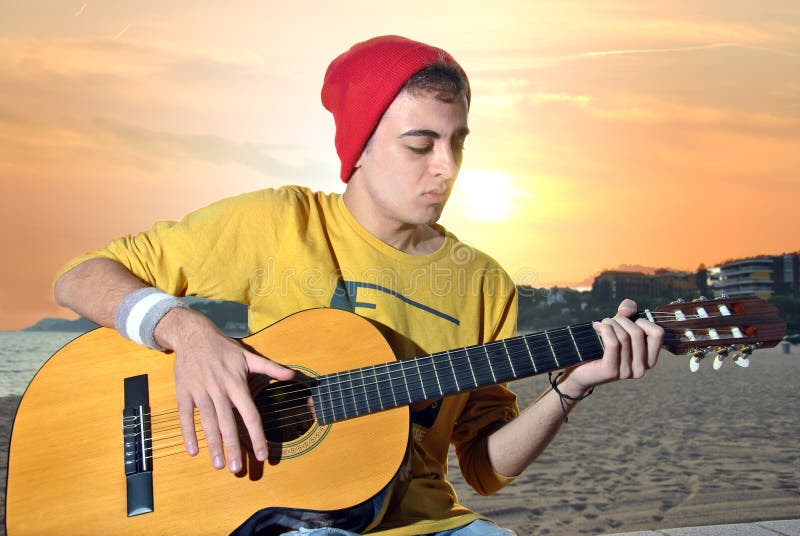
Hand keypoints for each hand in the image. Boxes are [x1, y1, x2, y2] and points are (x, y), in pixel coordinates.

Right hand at [156, 308, 294, 472]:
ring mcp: (200, 392)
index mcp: (237, 384)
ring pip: (208, 422)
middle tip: (236, 470)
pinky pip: (186, 416)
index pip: (250, 414)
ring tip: (218, 464)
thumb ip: (271, 367)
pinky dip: (188, 433)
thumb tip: (293, 375)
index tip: (262, 455)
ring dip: (213, 444)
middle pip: (228, 423)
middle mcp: (220, 390)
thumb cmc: (224, 348)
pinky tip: (193, 451)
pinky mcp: (184, 393)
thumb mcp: (249, 356)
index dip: (257, 435)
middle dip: (233, 447)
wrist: (194, 335)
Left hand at [561, 299, 663, 393]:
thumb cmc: (602, 343)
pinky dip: (605, 329)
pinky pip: (613, 343)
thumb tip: (627, 310)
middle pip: (638, 332)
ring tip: (601, 325)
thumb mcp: (619, 324)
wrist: (580, 368)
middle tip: (608, 321)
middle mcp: (641, 368)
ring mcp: (627, 372)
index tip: (627, 320)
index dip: (642, 320)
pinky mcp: (612, 371)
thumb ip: (629, 310)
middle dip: (621, 320)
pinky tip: (596, 327)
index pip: (658, 333)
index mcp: (649, 359)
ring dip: (610, 323)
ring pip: (624, 336)